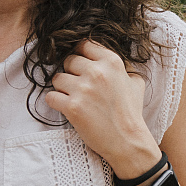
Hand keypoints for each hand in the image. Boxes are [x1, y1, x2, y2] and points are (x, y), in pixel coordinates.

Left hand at [44, 40, 155, 177]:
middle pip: (68, 60)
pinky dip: (55, 102)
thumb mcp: (135, 83)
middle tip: (79, 86)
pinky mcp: (72, 107)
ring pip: (57, 78)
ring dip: (62, 88)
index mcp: (112, 62)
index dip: (80, 55)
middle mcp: (97, 72)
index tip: (80, 65)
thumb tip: (109, 61)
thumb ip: (123, 68)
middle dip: (71, 72)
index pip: (84, 45)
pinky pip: (50, 96)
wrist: (128, 141)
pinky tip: (65, 107)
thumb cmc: (131, 113)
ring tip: (73, 98)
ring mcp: (83, 89)